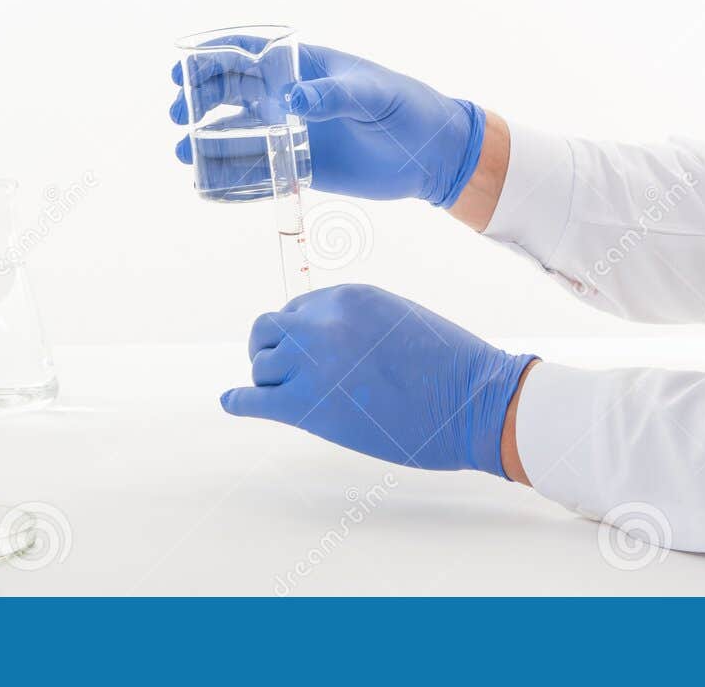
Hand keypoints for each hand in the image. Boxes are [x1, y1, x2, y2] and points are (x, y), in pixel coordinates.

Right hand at [170, 42, 485, 206]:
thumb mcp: (375, 95)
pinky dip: (232, 173)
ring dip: (208, 138)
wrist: (432, 155)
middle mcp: (292, 95)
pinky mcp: (301, 165)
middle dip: (200, 97)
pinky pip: (259, 168)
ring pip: (239, 131)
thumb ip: (335, 95)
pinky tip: (208, 180)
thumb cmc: (408, 109)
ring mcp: (293, 131)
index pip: (252, 52)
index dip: (215, 55)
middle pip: (233, 91)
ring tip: (183, 151)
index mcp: (307, 66)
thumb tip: (293, 98)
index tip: (185, 67)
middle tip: (180, 113)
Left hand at [222, 284, 537, 476]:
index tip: (303, 351)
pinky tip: (232, 402)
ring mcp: (312, 364)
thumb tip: (334, 343)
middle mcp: (322, 323)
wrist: (472, 400)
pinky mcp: (308, 407)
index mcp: (348, 297)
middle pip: (269, 329)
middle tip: (282, 370)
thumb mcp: (401, 320)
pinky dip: (238, 401)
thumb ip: (361, 324)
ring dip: (267, 379)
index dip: (298, 331)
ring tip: (277, 394)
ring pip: (261, 365)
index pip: (299, 307)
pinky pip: (253, 399)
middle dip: (272, 348)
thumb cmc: (451, 365)